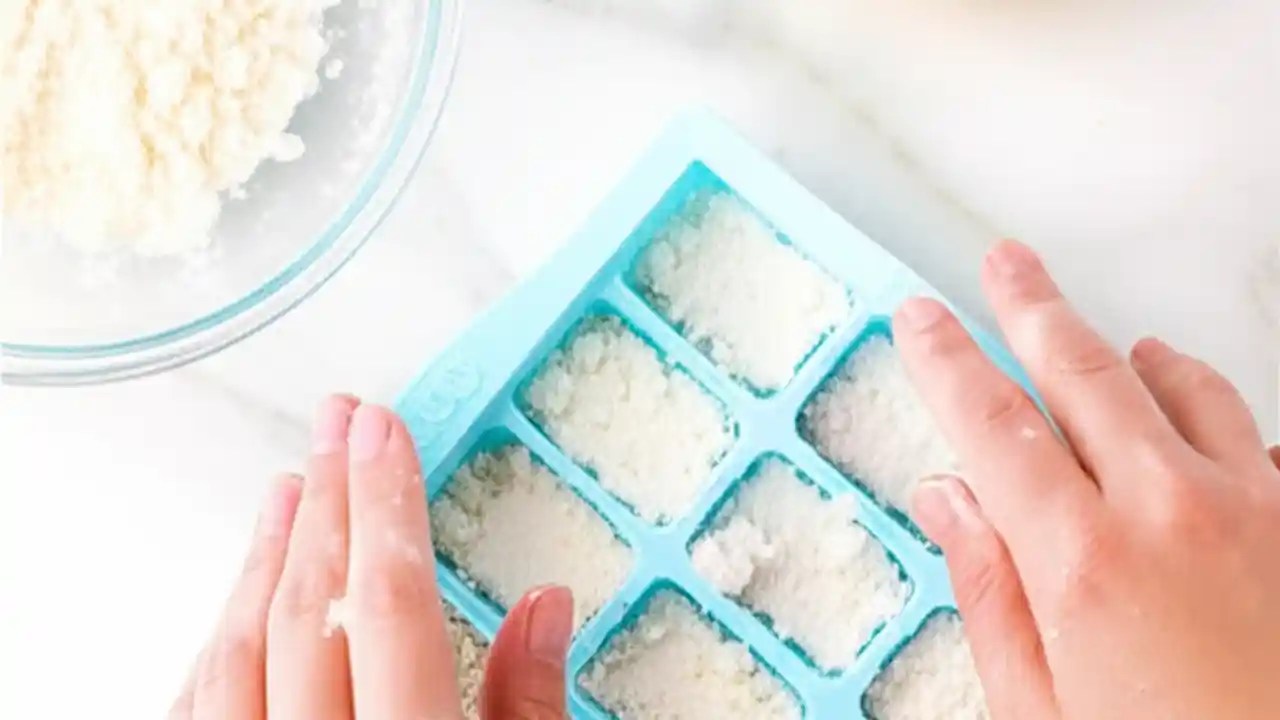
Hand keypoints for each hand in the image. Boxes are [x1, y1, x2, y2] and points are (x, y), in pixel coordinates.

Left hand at [169, 397, 572, 719]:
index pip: (389, 602)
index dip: (385, 504)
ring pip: (240, 649)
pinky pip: (197, 702)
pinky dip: (222, 638)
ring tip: (292, 487)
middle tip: (338, 424)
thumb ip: (529, 707)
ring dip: (268, 557)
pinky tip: (241, 598)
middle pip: (310, 608)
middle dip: (329, 501)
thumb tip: (545, 607)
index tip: (384, 430)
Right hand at [896, 241, 1279, 719]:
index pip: (992, 424)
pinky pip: (1258, 433)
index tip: (921, 319)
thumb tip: (950, 503)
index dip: (946, 360)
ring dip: (1131, 355)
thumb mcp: (1041, 709)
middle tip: (1006, 266)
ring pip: (1182, 385)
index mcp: (1083, 561)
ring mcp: (1257, 510)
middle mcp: (1172, 512)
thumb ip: (990, 593)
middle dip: (1033, 306)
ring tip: (1111, 344)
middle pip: (1084, 370)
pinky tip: (1199, 424)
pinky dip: (1213, 412)